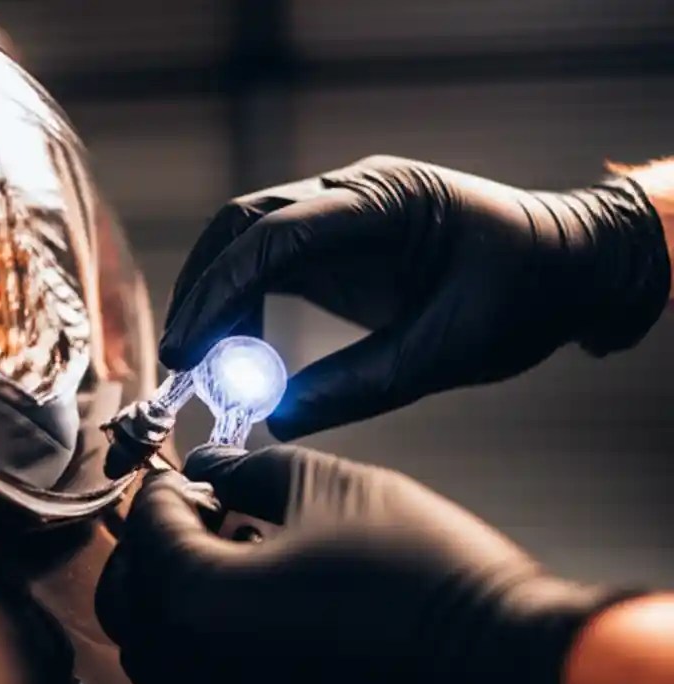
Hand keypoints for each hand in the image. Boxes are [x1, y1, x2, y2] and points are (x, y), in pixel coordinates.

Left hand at [96, 445, 625, 683]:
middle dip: (158, 546)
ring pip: (156, 649)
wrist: (504, 671)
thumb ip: (246, 469)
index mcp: (197, 600)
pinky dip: (206, 642)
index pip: (147, 527)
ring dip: (177, 594)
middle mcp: (192, 671)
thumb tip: (209, 466)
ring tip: (238, 557)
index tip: (199, 476)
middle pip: (129, 595)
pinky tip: (260, 608)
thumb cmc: (427, 582)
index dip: (171, 488)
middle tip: (206, 514)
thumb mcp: (330, 488)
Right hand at [161, 156, 669, 438]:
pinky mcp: (338, 243)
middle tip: (181, 359)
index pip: (273, 233)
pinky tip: (237, 349)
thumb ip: (361, 384)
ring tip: (204, 364)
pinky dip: (243, 301)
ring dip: (217, 295)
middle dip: (202, 289)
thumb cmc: (525, 295)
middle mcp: (352, 194)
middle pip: (243, 224)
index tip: (188, 349)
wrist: (571, 266)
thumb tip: (279, 418)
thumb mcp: (447, 351)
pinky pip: (271, 262)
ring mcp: (342, 214)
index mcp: (382, 200)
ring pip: (248, 239)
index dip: (220, 290)